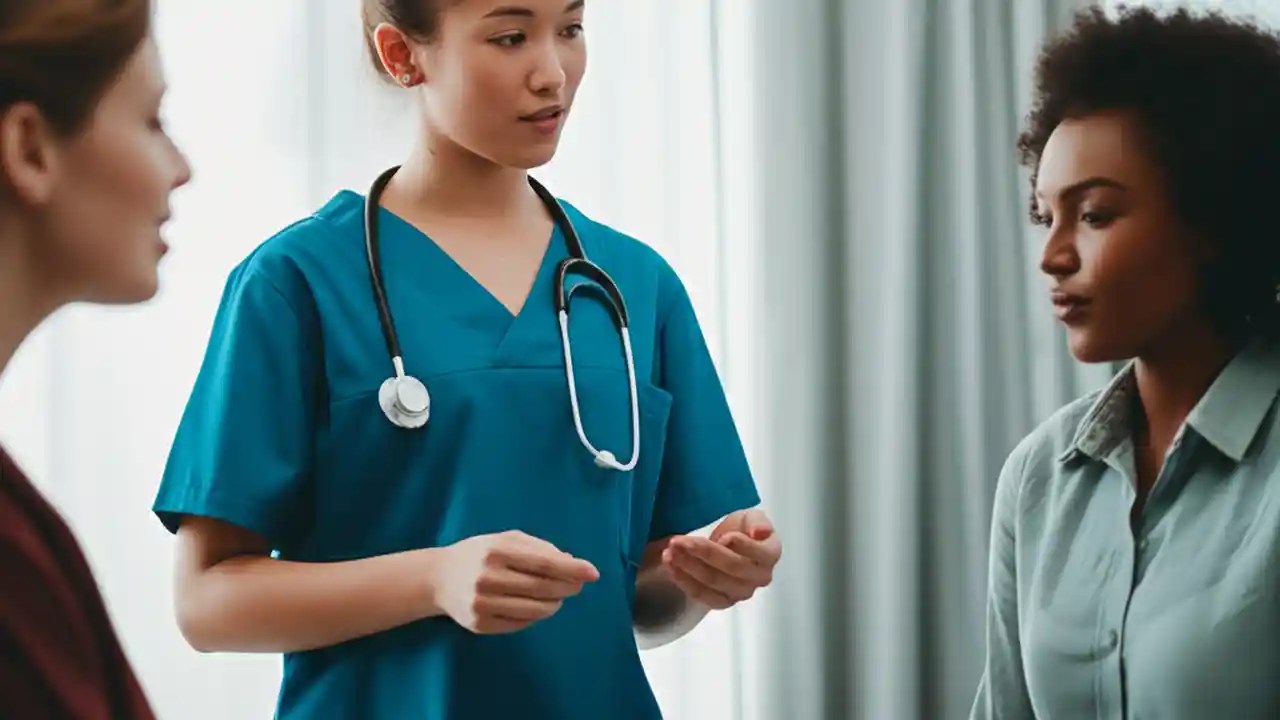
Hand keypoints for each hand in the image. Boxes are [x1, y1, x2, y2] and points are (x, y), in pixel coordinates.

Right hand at [436, 530, 598, 633]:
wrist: (437, 578)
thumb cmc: (478, 554)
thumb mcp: (504, 539)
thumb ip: (537, 547)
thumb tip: (571, 561)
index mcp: (495, 551)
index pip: (543, 562)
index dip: (571, 568)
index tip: (593, 573)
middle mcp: (487, 578)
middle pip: (542, 588)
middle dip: (567, 587)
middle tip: (576, 585)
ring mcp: (482, 604)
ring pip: (535, 610)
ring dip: (555, 604)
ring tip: (557, 597)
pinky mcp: (479, 625)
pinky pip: (520, 623)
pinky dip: (535, 615)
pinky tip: (535, 606)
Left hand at [661, 508, 780, 609]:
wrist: (729, 545)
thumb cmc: (742, 528)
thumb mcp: (751, 517)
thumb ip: (758, 522)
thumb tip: (760, 533)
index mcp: (770, 553)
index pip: (757, 552)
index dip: (739, 544)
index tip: (722, 536)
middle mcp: (760, 577)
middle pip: (731, 566)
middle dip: (703, 552)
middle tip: (679, 541)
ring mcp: (741, 592)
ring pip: (713, 581)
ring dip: (688, 566)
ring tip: (670, 552)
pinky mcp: (723, 602)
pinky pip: (702, 595)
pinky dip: (684, 581)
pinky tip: (671, 567)